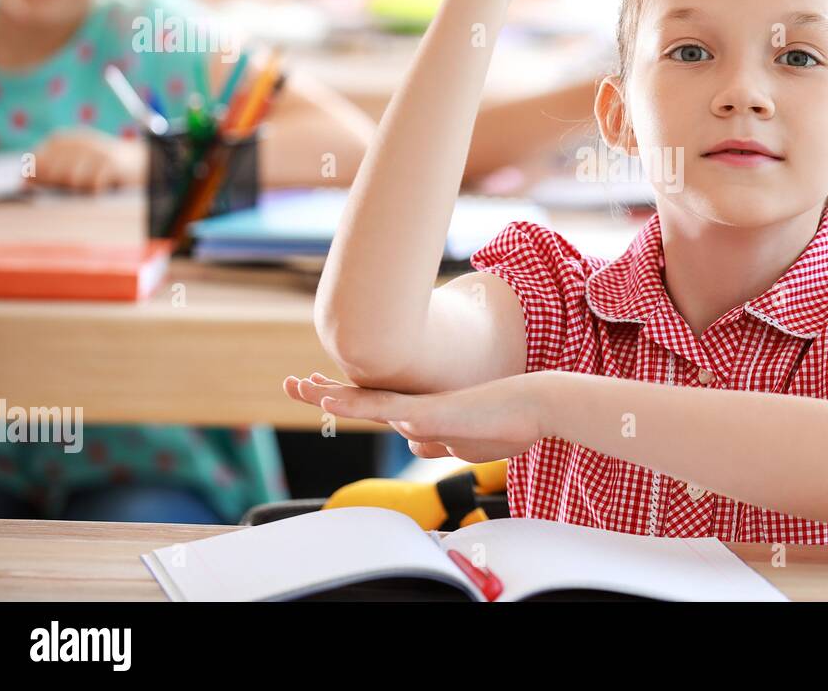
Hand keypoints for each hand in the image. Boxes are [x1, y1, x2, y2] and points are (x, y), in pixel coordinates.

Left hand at [32, 129, 145, 191]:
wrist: (144, 163)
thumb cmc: (102, 170)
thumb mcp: (74, 166)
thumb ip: (48, 173)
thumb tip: (22, 180)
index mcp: (64, 139)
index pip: (37, 159)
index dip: (38, 176)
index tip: (48, 185)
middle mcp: (78, 141)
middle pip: (52, 172)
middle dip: (60, 185)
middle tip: (76, 188)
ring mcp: (95, 151)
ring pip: (72, 180)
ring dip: (82, 190)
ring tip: (92, 187)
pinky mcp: (111, 163)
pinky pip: (93, 185)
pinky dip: (97, 191)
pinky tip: (104, 188)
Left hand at [283, 371, 557, 462]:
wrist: (534, 407)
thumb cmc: (504, 424)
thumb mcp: (461, 444)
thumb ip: (435, 441)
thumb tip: (412, 442)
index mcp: (421, 414)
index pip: (371, 405)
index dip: (342, 397)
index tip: (314, 387)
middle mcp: (416, 405)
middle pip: (361, 398)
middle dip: (324, 391)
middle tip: (292, 383)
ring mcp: (423, 407)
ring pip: (367, 400)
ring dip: (332, 394)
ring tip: (301, 387)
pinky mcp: (433, 412)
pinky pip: (387, 407)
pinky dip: (357, 403)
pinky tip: (333, 399)